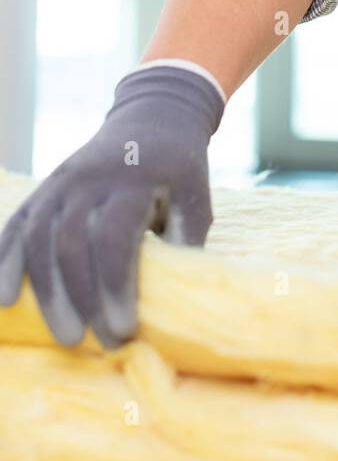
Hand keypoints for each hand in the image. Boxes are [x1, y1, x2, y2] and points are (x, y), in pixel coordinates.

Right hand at [0, 65, 224, 348]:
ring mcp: (61, 182)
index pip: (115, 238)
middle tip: (99, 343)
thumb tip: (176, 298)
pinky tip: (5, 300)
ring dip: (47, 292)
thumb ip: (185, 241)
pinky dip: (6, 263)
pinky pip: (16, 227)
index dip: (115, 287)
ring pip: (40, 238)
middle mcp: (90, 179)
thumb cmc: (179, 170)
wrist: (153, 118)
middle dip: (84, 299)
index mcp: (132, 180)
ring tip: (65, 337)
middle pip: (73, 244)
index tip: (125, 329)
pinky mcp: (45, 188)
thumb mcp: (195, 197)